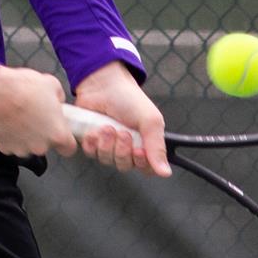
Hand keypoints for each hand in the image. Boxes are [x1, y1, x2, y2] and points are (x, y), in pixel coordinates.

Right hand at [0, 65, 75, 159]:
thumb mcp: (51, 84)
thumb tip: (56, 101)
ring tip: (18, 116)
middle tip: (35, 116)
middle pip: (46, 145)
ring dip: (25, 134)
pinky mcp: (4, 148)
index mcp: (57, 133)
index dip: (65, 140)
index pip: (69, 148)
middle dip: (42, 133)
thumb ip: (58, 98)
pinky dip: (10, 135)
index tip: (61, 132)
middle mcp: (40, 146)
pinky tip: (7, 120)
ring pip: (27, 145)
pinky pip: (10, 143)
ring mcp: (21, 149)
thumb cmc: (22, 88)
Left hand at [72, 61, 171, 176]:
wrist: (103, 84)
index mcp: (145, 143)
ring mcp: (109, 145)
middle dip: (122, 150)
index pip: (146, 168)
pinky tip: (95, 130)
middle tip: (123, 132)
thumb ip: (157, 147)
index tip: (139, 151)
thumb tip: (166, 173)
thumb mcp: (150, 121)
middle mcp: (127, 147)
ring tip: (108, 127)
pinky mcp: (92, 141)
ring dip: (107, 144)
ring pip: (107, 160)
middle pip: (125, 166)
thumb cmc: (129, 99)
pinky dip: (92, 142)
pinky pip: (91, 153)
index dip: (142, 164)